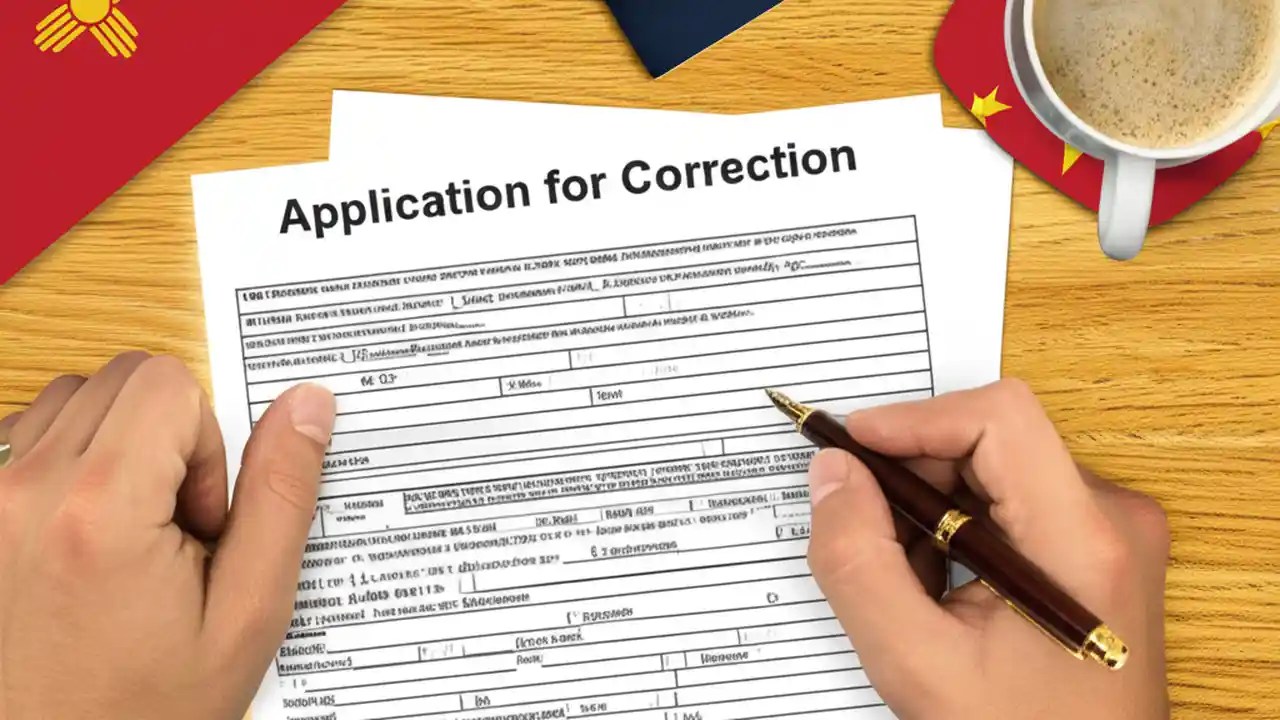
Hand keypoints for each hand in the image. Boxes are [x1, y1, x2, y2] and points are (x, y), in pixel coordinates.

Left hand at [0, 352, 334, 719]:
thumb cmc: (147, 707)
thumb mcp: (245, 613)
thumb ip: (281, 498)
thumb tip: (307, 407)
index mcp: (100, 511)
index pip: (168, 383)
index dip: (206, 443)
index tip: (203, 520)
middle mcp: (26, 494)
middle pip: (122, 379)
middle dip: (167, 436)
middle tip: (176, 526)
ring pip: (73, 399)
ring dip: (117, 444)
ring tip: (132, 531)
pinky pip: (25, 435)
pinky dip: (69, 461)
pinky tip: (92, 530)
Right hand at [806, 379, 1169, 718]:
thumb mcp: (916, 663)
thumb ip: (859, 562)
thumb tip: (834, 476)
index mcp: (1083, 542)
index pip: (999, 418)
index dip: (916, 420)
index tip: (854, 446)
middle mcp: (1112, 522)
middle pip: (992, 441)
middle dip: (914, 479)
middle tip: (868, 535)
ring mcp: (1110, 536)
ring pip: (995, 472)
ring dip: (932, 511)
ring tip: (910, 584)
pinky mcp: (1098, 549)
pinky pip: (1012, 503)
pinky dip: (958, 531)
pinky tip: (940, 591)